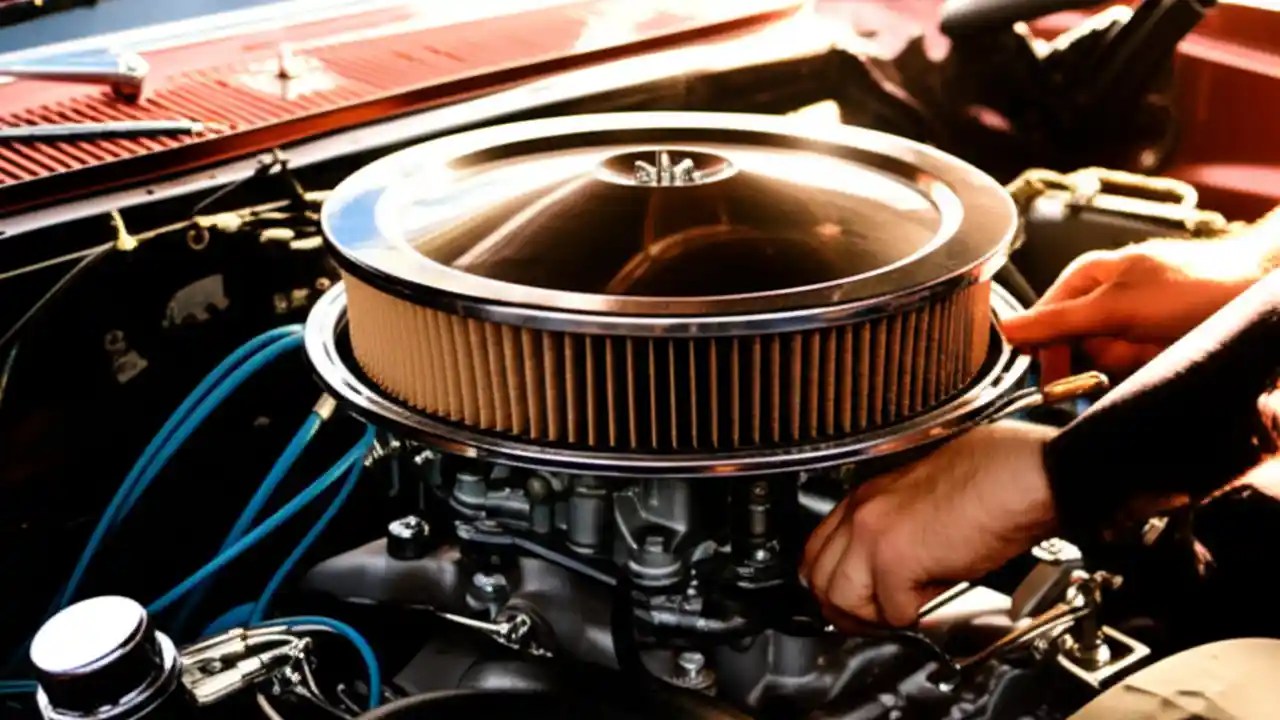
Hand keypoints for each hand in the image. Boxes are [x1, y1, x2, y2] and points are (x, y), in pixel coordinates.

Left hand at [801, 421, 1058, 627]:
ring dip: (875, 615)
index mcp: (868, 496)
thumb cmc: (994, 478)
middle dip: (845, 609)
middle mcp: (862, 511)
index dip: (833, 585)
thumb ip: (897, 533)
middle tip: (880, 617)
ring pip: (840, 599)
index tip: (856, 602)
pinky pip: (891, 611)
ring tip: (910, 608)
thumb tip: (888, 577)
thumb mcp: (926, 502)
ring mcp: (872, 533)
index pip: (818, 550)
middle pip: (817, 578)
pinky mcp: (895, 558)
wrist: (1023, 473)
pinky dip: (916, 615)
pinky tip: (938, 595)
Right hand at [1002, 230, 1279, 379]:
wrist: (1257, 291)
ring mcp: (1128, 324)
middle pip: (1072, 349)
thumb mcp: (1114, 305)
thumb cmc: (1193, 284)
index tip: (1053, 377)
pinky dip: (1146, 369)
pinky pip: (1132, 371)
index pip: (1040, 323)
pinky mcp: (1152, 345)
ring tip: (1156, 347)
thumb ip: (1057, 321)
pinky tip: (1166, 354)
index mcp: (1084, 280)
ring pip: (1104, 364)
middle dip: (1096, 360)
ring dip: (1127, 365)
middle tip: (1122, 354)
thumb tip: (1006, 330)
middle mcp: (1102, 301)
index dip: (1046, 352)